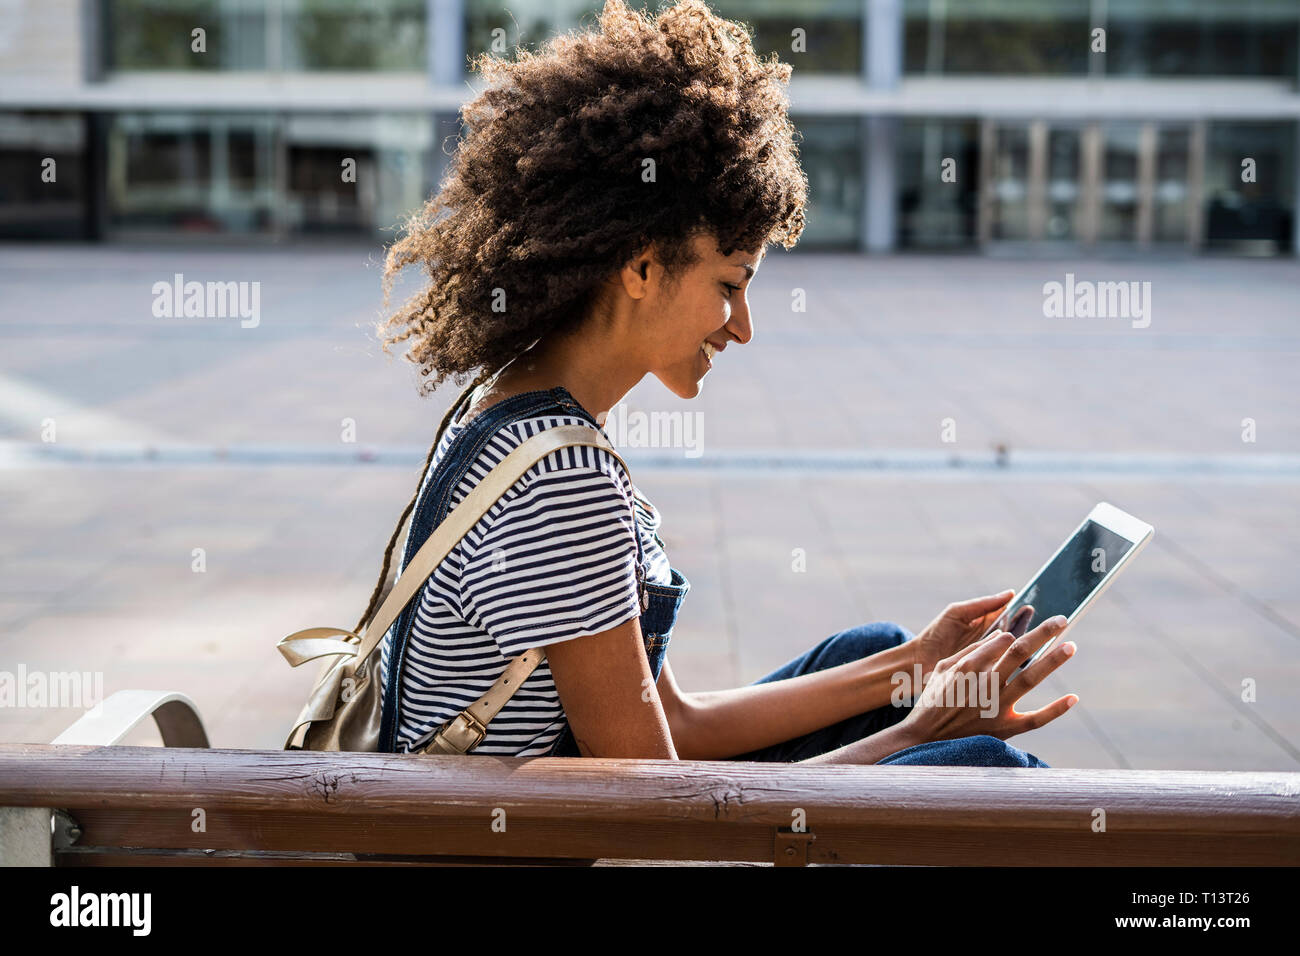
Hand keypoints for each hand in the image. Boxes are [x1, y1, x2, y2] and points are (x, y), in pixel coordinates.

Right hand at [899, 616, 1077, 744]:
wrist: (926, 737)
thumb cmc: (934, 700)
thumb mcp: (943, 668)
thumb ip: (970, 651)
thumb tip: (999, 635)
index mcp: (970, 666)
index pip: (1001, 642)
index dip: (1017, 631)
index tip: (1026, 625)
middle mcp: (986, 684)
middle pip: (1020, 652)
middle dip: (1043, 634)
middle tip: (1061, 620)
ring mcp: (998, 706)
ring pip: (1031, 678)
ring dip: (1053, 660)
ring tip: (1071, 646)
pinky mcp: (1006, 728)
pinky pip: (1036, 719)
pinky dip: (1056, 710)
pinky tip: (1073, 697)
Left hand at [912, 590, 1034, 683]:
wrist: (918, 662)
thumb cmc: (936, 634)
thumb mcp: (957, 614)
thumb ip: (982, 604)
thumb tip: (1011, 594)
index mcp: (986, 623)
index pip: (1012, 615)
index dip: (1025, 612)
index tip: (1040, 606)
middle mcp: (991, 640)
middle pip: (1018, 633)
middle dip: (1032, 629)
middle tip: (1049, 625)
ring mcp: (991, 658)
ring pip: (1014, 651)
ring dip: (1027, 648)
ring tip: (1042, 641)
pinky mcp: (987, 674)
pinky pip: (1005, 667)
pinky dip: (1016, 665)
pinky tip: (1029, 662)